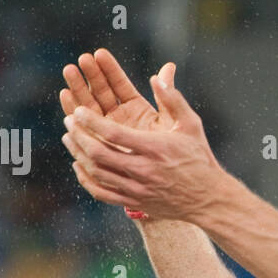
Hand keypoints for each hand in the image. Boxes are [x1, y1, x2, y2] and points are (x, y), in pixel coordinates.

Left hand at [60, 50, 225, 222]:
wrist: (208, 198)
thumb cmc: (199, 157)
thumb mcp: (190, 124)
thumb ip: (173, 99)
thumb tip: (158, 75)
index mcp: (155, 148)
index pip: (113, 134)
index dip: (90, 121)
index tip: (78, 111)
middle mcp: (143, 170)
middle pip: (98, 154)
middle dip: (79, 135)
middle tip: (69, 121)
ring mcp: (137, 188)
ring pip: (96, 173)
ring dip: (78, 154)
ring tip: (69, 137)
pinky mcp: (135, 201)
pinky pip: (101, 192)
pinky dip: (85, 178)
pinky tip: (79, 164)